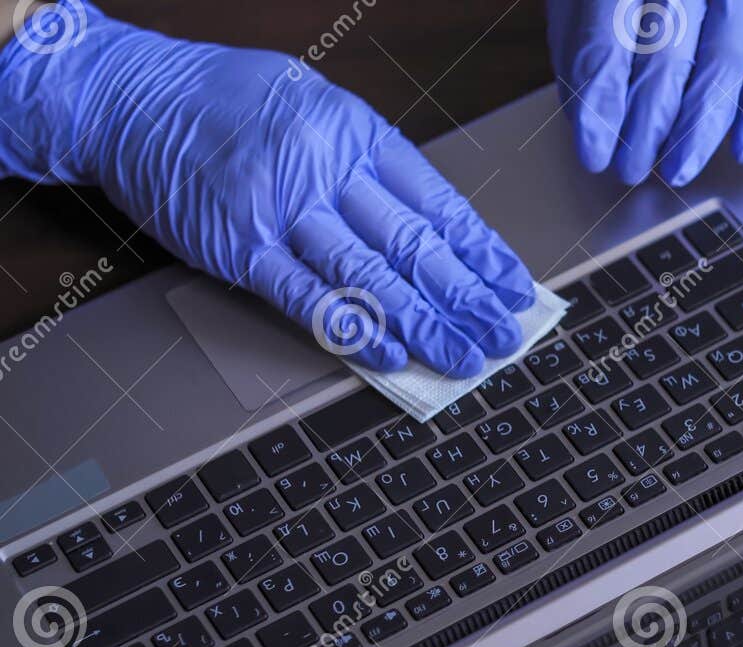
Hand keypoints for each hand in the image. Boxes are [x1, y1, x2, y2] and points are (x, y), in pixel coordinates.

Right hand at [0, 1, 534, 377]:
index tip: (515, 288)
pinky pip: (307, 297)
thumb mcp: (316, 104)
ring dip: (424, 324)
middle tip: (503, 338)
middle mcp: (326, 170)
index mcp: (356, 132)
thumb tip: (433, 226)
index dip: (482, 253)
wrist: (130, 96)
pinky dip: (354, 330)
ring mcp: (282, 211)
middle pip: (414, 245)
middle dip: (466, 299)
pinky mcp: (239, 248)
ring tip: (464, 357)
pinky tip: (392, 354)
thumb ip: (370, 162)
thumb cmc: (230, 100)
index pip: (438, 203)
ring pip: (371, 277)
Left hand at [549, 0, 742, 185]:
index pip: (606, 39)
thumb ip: (579, 32)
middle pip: (667, 56)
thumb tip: (588, 112)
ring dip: (701, 128)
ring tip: (676, 169)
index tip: (594, 154)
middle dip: (647, 126)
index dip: (600, 106)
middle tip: (631, 170)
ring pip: (726, 62)